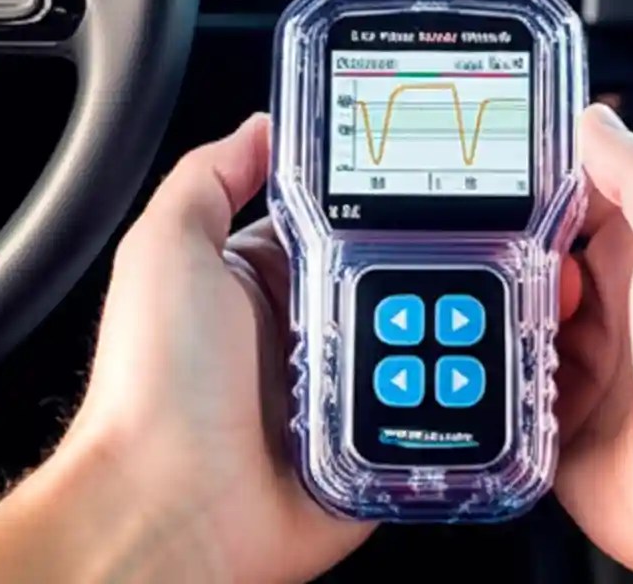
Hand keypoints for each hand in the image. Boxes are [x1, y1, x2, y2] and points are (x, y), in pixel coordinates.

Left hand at [0, 112, 585, 582]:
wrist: (172, 506)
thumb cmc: (155, 384)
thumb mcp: (167, 250)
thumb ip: (210, 179)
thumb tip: (261, 127)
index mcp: (264, 279)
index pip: (342, 222)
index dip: (384, 199)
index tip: (435, 175)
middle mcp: (307, 331)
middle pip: (395, 279)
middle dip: (433, 264)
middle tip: (478, 242)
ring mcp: (344, 390)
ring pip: (423, 342)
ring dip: (445, 330)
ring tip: (476, 310)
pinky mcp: (374, 445)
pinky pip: (432, 414)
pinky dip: (453, 398)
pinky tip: (471, 376)